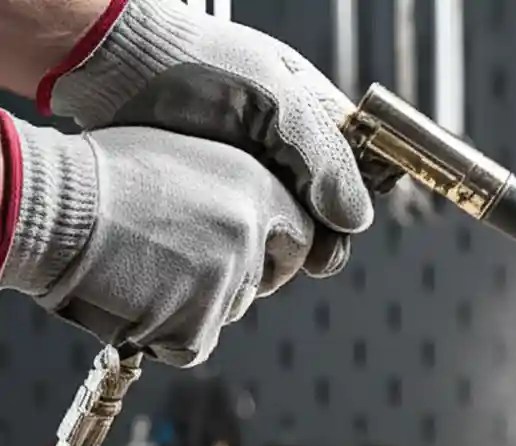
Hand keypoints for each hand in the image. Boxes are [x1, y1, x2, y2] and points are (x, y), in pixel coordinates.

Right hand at [1, 118, 317, 367]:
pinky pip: (190, 344)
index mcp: (254, 185)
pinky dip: (163, 335)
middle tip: (172, 268)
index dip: (275, 253)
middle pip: (258, 282)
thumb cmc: (95, 177)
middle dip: (224, 283)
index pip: (298, 236)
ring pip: (222, 312)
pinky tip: (130, 301)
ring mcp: (225, 280)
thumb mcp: (181, 159)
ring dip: (189, 306)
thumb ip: (224, 193)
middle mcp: (249, 233)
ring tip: (138, 272)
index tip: (251, 259)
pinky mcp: (196, 322)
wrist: (48, 207)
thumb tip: (241, 222)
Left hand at [44, 0, 373, 276]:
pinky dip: (240, 243)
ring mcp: (247, 170)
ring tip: (260, 257)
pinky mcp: (210, 191)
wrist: (110, 63)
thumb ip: (322, 156)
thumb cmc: (193, 63)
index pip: (355, 176)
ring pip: (281, 224)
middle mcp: (284, 147)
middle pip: (321, 209)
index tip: (332, 240)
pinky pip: (240, 228)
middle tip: (304, 262)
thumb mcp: (275, 100)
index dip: (347, 212)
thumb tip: (356, 219)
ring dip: (276, 246)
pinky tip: (230, 249)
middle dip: (314, 239)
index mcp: (313, 117)